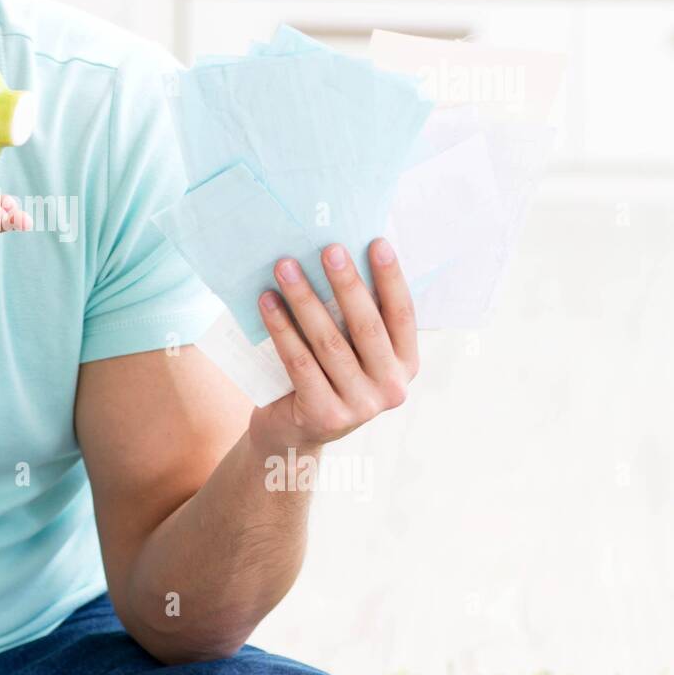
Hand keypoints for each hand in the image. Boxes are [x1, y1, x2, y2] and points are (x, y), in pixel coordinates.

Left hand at [246, 237, 418, 455]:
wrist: (292, 432)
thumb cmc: (324, 376)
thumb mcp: (351, 351)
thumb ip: (355, 317)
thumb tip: (340, 256)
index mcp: (405, 365)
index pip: (402, 315)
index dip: (391, 278)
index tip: (376, 242)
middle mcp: (391, 388)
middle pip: (366, 325)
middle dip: (346, 283)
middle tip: (327, 248)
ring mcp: (361, 406)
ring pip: (329, 342)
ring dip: (304, 299)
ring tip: (284, 267)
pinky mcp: (326, 415)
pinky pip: (300, 363)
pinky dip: (282, 329)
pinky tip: (267, 302)